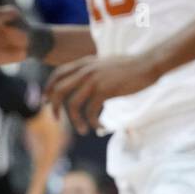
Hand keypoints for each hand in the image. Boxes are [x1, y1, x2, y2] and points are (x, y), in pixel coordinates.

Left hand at [44, 54, 160, 133]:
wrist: (148, 64)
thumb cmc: (129, 67)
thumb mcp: (104, 65)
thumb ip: (91, 72)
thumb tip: (81, 86)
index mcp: (84, 63)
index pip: (58, 74)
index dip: (48, 88)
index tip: (45, 101)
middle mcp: (86, 70)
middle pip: (59, 90)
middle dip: (53, 107)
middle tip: (56, 119)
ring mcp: (94, 80)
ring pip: (72, 105)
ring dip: (74, 121)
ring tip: (82, 130)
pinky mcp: (105, 90)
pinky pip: (90, 111)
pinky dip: (92, 122)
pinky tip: (99, 126)